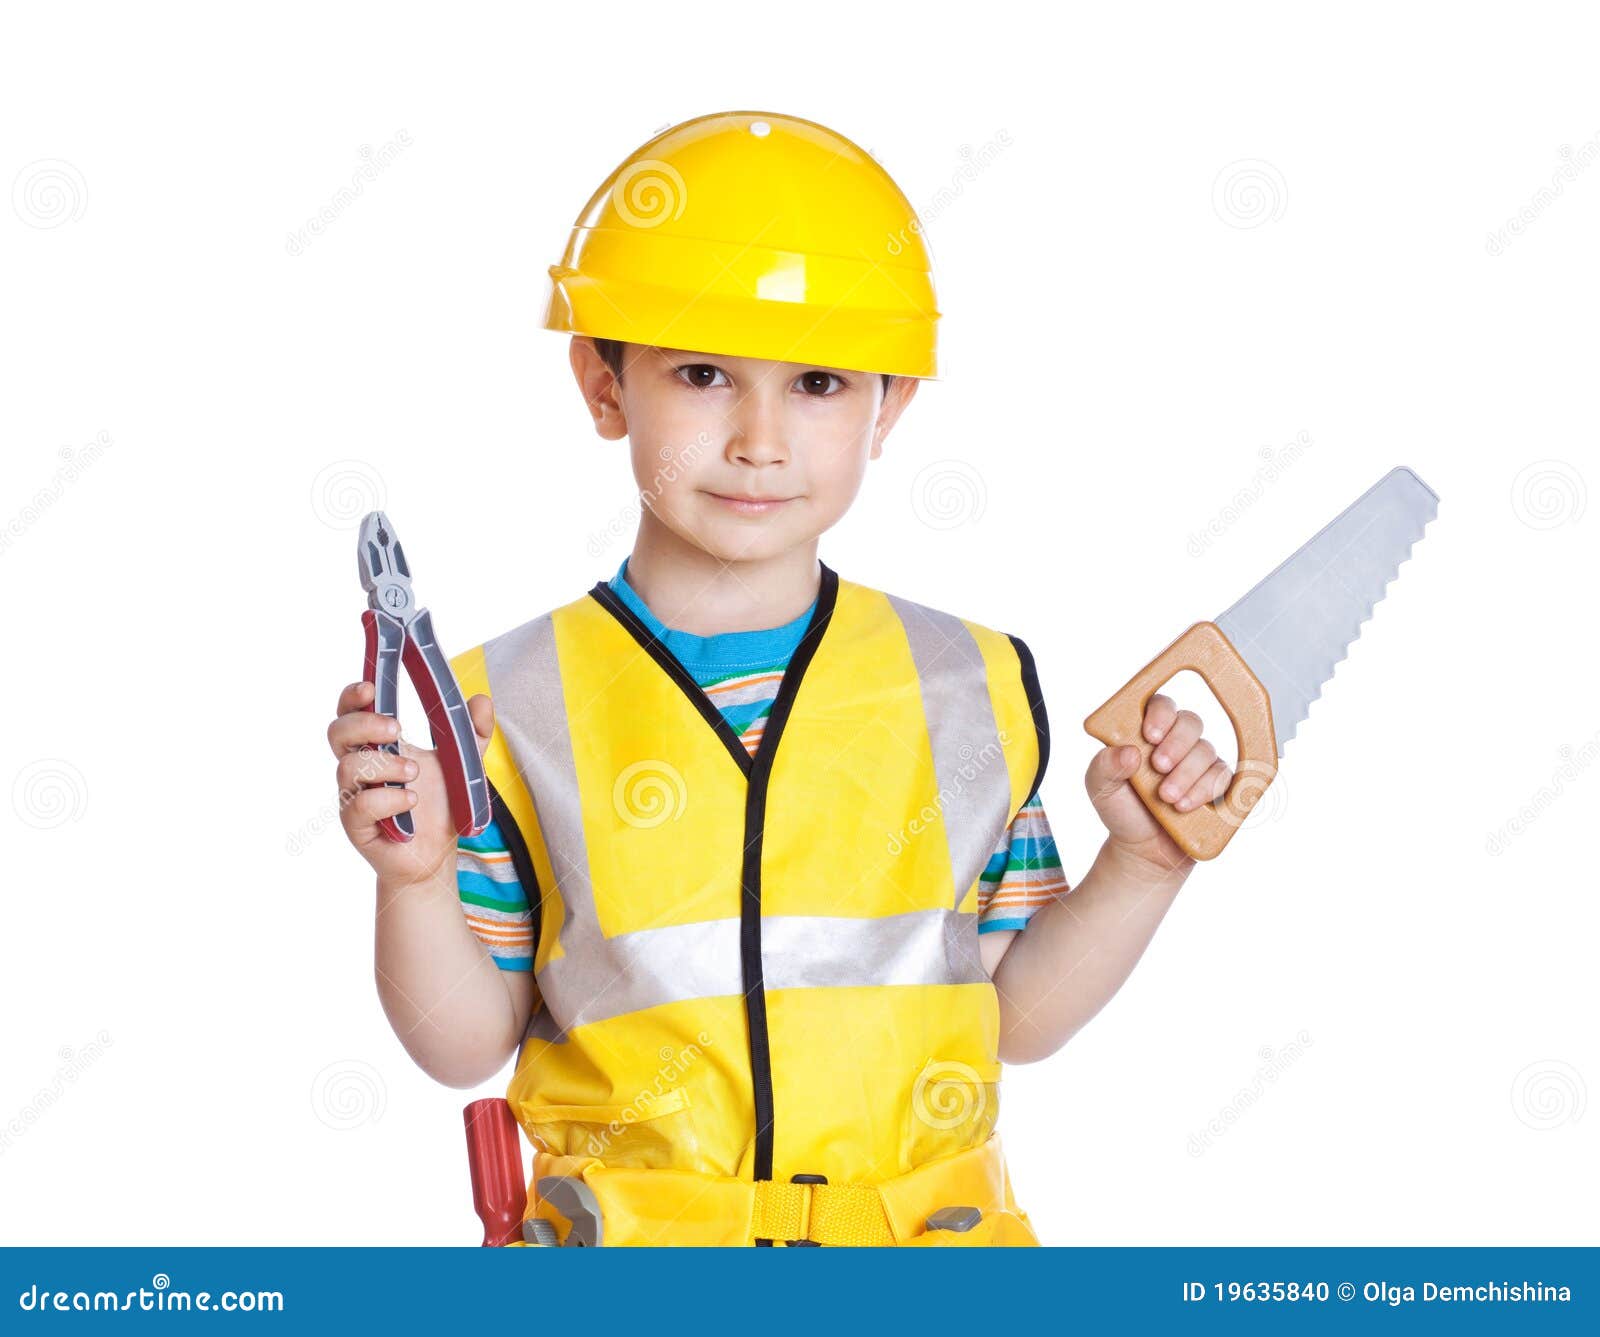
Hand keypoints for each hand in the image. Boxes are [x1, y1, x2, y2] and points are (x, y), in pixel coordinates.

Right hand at [326, 680, 495, 888]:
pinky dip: (387, 799)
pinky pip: (359, 805)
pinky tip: (411, 801)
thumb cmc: (442, 805)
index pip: (352, 713)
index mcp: (379, 746)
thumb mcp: (466, 763)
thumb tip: (481, 699)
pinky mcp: (357, 825)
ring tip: (414, 774)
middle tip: (397, 729)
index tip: (370, 688)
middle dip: (363, 724)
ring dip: (384, 765)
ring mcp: (355, 796)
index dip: (353, 697)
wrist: (437, 855)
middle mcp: (360, 768)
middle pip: (338, 733)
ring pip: (348, 768)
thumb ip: (474, 731)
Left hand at [1084, 693, 1232, 871]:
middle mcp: (1175, 741)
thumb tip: (1128, 752)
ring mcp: (1198, 762)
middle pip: (1190, 722)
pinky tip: (1183, 805)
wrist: (1142, 848)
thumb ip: (1105, 765)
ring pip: (1206, 750)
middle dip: (1176, 744)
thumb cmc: (1121, 808)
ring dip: (1186, 774)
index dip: (1160, 714)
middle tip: (1159, 767)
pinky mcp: (1216, 784)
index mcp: (1146, 731)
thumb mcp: (1100, 787)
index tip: (1150, 735)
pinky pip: (1222, 776)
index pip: (1161, 705)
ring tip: (1166, 797)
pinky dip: (1203, 790)